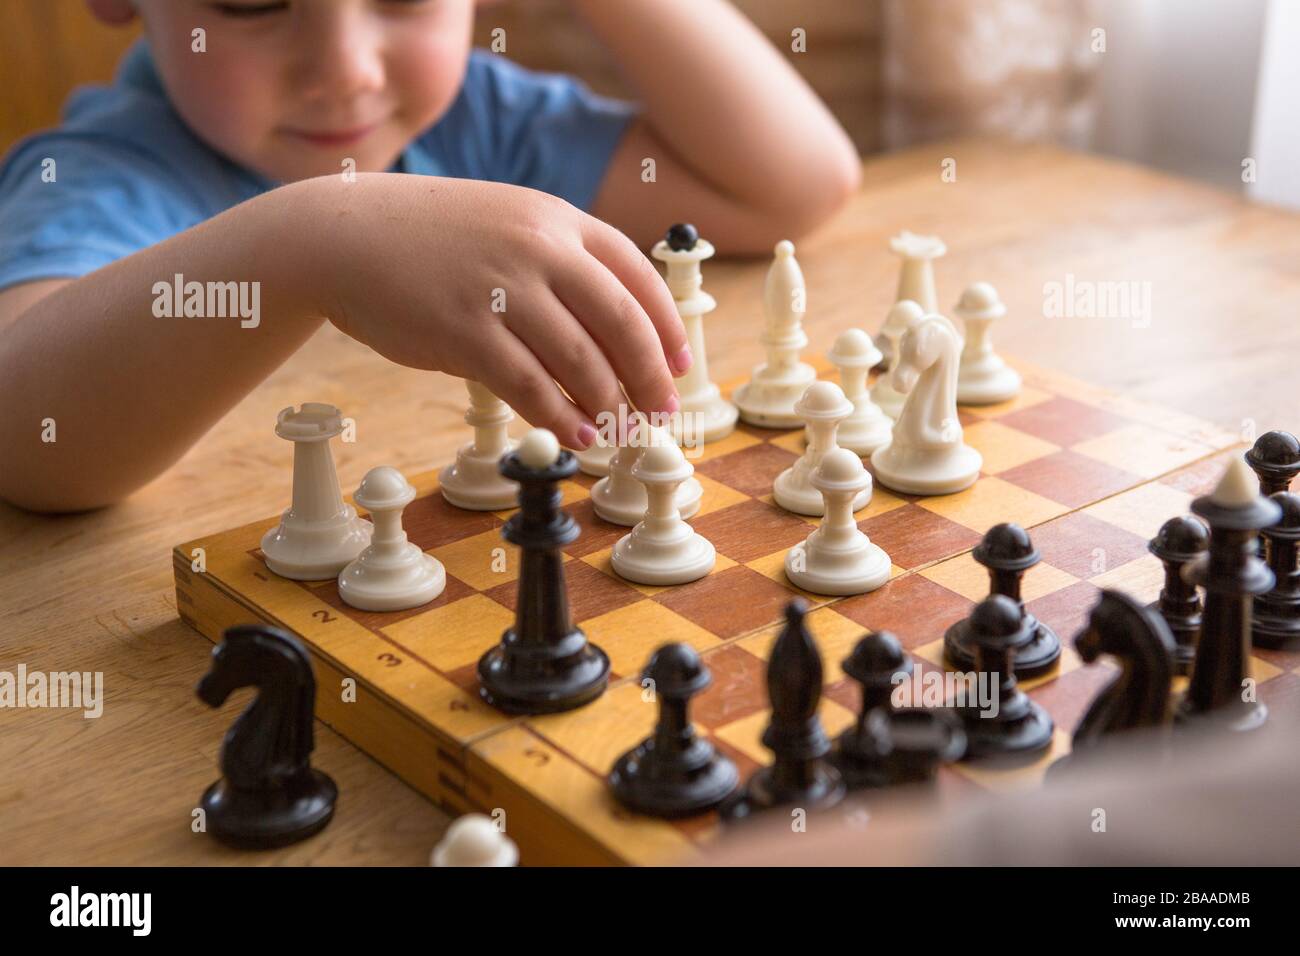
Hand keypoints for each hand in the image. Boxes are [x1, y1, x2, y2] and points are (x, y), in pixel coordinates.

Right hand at [310, 174, 689, 448]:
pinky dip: (560, 416)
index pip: (638, 276)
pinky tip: (575, 434)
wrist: (345, 234)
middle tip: (661, 411)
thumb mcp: (509, 224)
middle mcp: (538, 248)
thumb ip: (561, 264)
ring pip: (581, 359)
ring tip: (617, 431)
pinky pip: (529, 384)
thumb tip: (614, 337)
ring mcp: (501, 288)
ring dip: (608, 403)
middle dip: (651, 376)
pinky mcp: (464, 331)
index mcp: (558, 220)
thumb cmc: (432, 239)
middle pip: (622, 322)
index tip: (679, 365)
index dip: (667, 329)